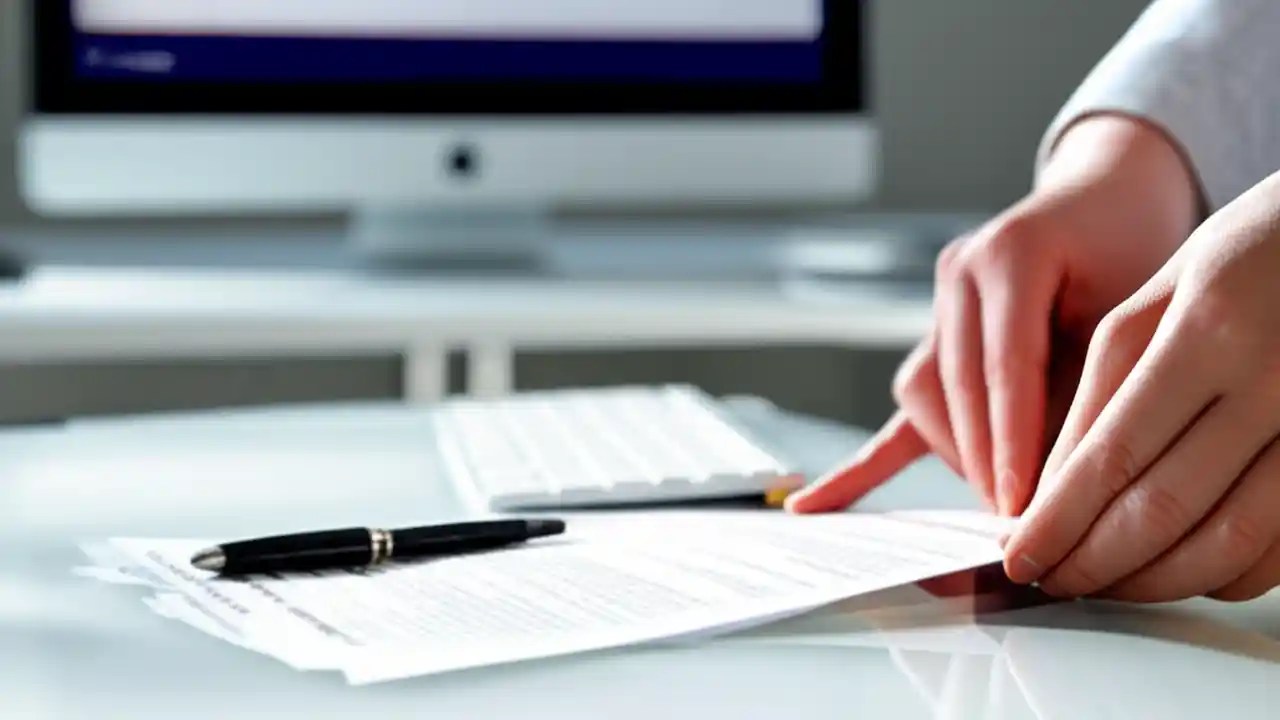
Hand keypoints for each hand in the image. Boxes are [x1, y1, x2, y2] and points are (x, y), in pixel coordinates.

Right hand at [788, 116, 1199, 515]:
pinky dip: (863, 462)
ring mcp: (938, 304)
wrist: (1106, 197)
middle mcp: (960, 273)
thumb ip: (1088, 388)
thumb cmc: (1132, 251)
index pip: (1005, 366)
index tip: (1021, 507)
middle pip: (955, 387)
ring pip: (923, 395)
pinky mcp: (934, 337)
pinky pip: (907, 402)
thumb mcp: (1129, 311)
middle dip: (984, 462)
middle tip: (1017, 523)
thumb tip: (1055, 487)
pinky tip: (814, 504)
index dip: (1012, 443)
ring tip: (999, 498)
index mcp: (1009, 252)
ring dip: (958, 453)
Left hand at [1004, 170, 1279, 602]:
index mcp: (1210, 331)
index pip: (1114, 455)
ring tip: (1099, 583)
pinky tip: (1177, 570)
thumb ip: (1107, 384)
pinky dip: (1222, 574)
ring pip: (1229, 543)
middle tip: (1049, 578)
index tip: (1018, 551)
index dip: (1058, 520)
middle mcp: (1274, 384)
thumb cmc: (1254, 251)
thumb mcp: (1165, 292)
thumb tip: (1051, 483)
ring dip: (1152, 580)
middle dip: (1092, 561)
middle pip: (1165, 510)